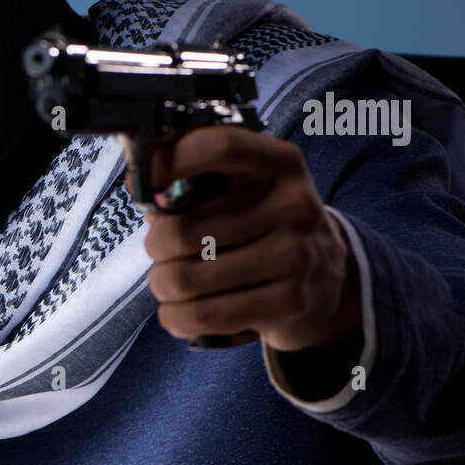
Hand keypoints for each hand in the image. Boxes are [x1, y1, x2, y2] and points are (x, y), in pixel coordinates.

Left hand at [141, 126, 361, 352]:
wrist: (325, 278)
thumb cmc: (260, 226)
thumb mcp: (242, 190)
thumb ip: (194, 181)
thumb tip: (139, 185)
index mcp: (279, 164)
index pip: (220, 146)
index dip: (170, 162)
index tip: (144, 183)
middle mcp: (293, 205)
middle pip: (182, 231)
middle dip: (155, 246)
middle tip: (161, 250)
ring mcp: (295, 256)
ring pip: (184, 279)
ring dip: (163, 285)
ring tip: (171, 283)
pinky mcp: (289, 302)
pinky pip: (203, 315)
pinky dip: (177, 317)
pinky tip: (181, 310)